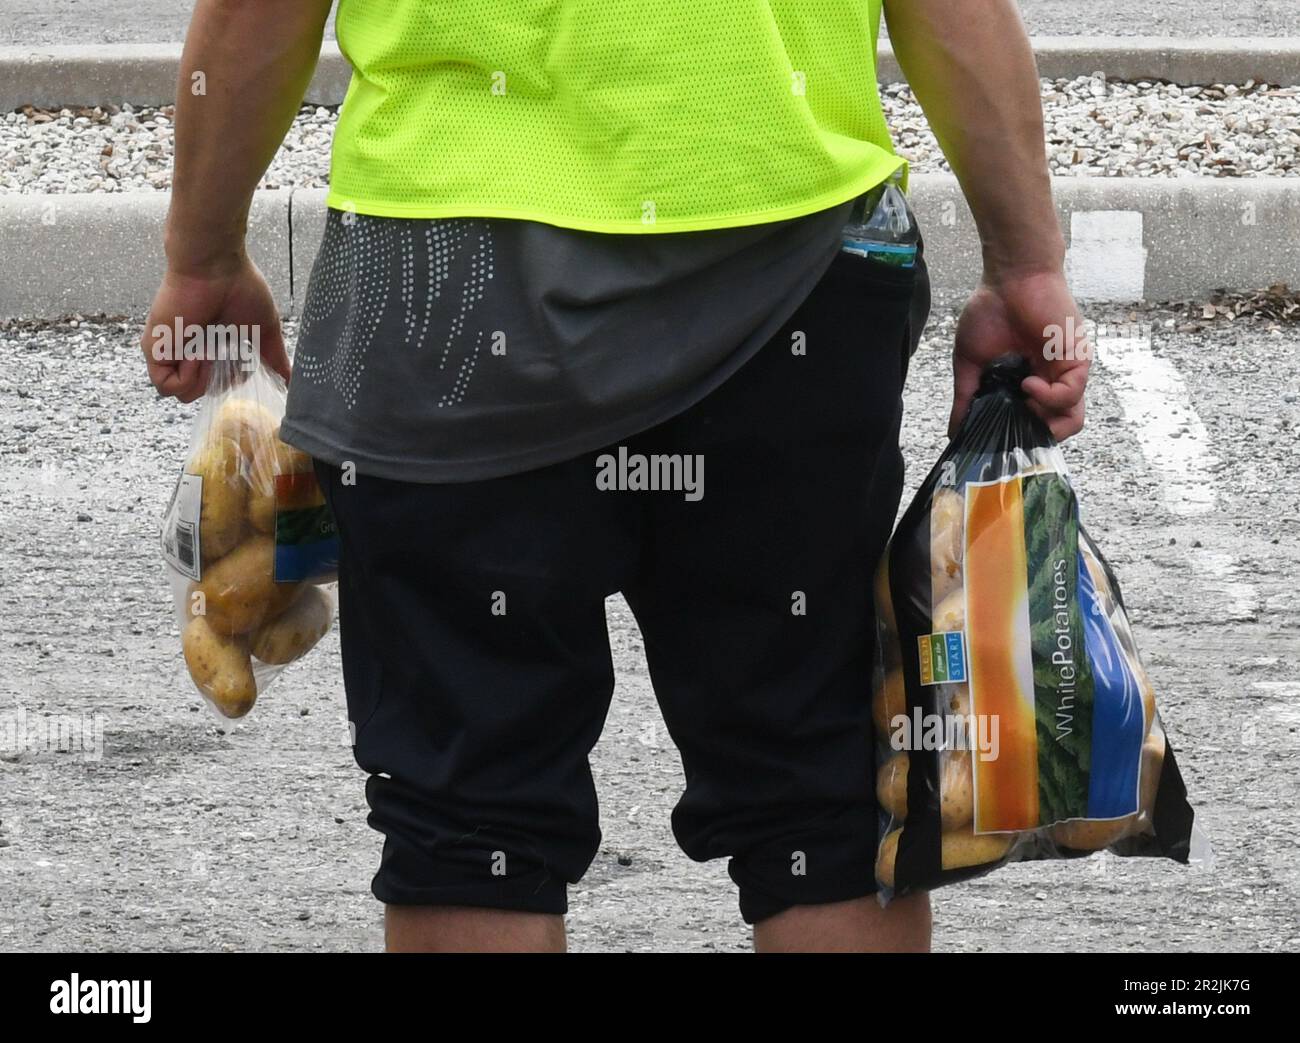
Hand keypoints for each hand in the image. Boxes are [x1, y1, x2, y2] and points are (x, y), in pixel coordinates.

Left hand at [141, 254, 290, 402]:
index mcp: (210, 346)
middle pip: (201, 393)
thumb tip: (290, 379)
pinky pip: (168, 386)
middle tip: (222, 352)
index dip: (231, 380)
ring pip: (183, 394)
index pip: (218, 384)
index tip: (238, 357)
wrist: (215, 267)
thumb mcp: (264, 331)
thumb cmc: (240, 288)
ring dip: (202, 379)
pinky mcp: (155, 350)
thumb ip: (274, 358)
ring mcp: (170, 351)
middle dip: (218, 381)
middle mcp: (188, 350)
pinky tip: (195, 351)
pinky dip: (187, 376)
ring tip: (207, 350)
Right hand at [950, 268, 1089, 440]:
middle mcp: (1051, 380)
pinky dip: (1048, 397)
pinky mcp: (1077, 359)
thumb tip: (954, 432)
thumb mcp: (970, 363)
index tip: (1000, 435)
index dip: (1021, 435)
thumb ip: (966, 398)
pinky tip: (1028, 384)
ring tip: (1024, 409)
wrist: (1010, 276)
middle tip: (1015, 430)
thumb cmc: (990, 311)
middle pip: (1059, 427)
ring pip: (1073, 418)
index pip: (1036, 422)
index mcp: (1029, 382)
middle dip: (1037, 437)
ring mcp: (1067, 371)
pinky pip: (1071, 394)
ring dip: (1047, 424)